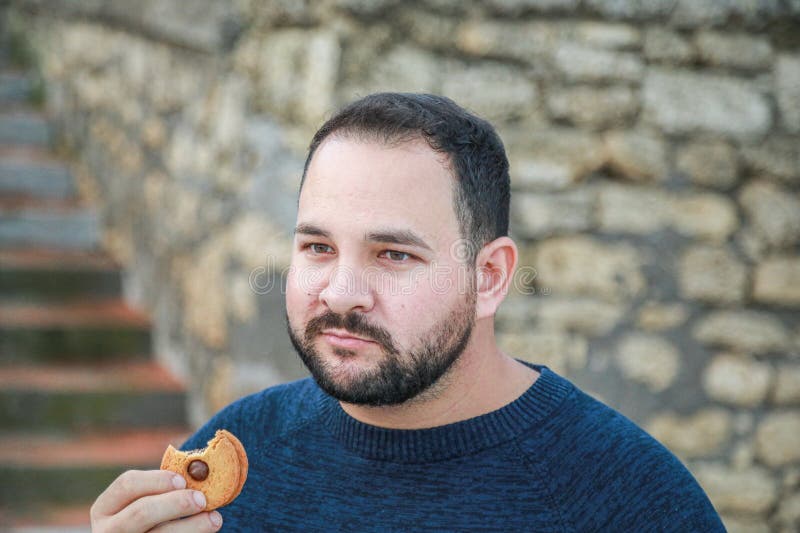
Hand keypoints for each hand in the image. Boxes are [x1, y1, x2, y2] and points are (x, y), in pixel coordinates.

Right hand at [90, 469, 222, 531]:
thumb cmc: (151, 516)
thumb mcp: (146, 502)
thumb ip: (165, 488)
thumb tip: (200, 471)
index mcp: (105, 508)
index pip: (127, 484)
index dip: (156, 480)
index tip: (182, 480)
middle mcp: (107, 531)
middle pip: (141, 512)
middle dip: (175, 504)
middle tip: (202, 499)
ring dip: (191, 527)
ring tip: (214, 519)